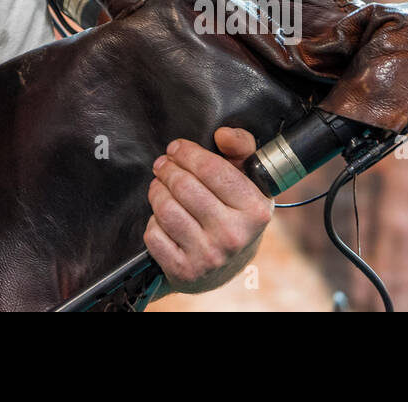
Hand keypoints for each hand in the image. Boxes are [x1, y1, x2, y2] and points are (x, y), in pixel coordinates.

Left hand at [143, 127, 272, 294]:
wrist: (227, 265)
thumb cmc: (234, 211)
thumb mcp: (247, 179)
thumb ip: (241, 147)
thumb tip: (223, 134)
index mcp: (255, 210)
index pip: (210, 169)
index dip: (187, 152)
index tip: (176, 148)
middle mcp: (234, 235)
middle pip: (183, 186)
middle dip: (167, 168)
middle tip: (163, 165)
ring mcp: (209, 257)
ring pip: (165, 208)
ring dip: (157, 191)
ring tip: (160, 186)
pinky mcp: (185, 272)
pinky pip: (153, 234)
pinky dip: (152, 221)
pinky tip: (163, 218)